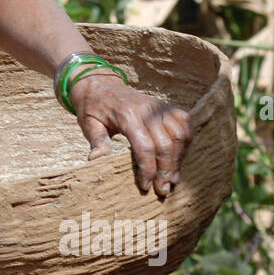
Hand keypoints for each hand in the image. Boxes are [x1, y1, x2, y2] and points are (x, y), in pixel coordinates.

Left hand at [70, 72, 191, 197]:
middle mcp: (148, 110)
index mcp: (127, 115)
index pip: (144, 147)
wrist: (100, 84)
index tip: (145, 186)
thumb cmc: (93, 108)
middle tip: (162, 190)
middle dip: (166, 170)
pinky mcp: (167, 106)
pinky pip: (184, 125)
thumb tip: (96, 161)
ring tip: (172, 179)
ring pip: (179, 136)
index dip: (147, 169)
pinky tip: (178, 159)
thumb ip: (96, 142)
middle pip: (165, 144)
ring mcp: (160, 106)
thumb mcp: (88, 124)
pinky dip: (185, 143)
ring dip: (178, 160)